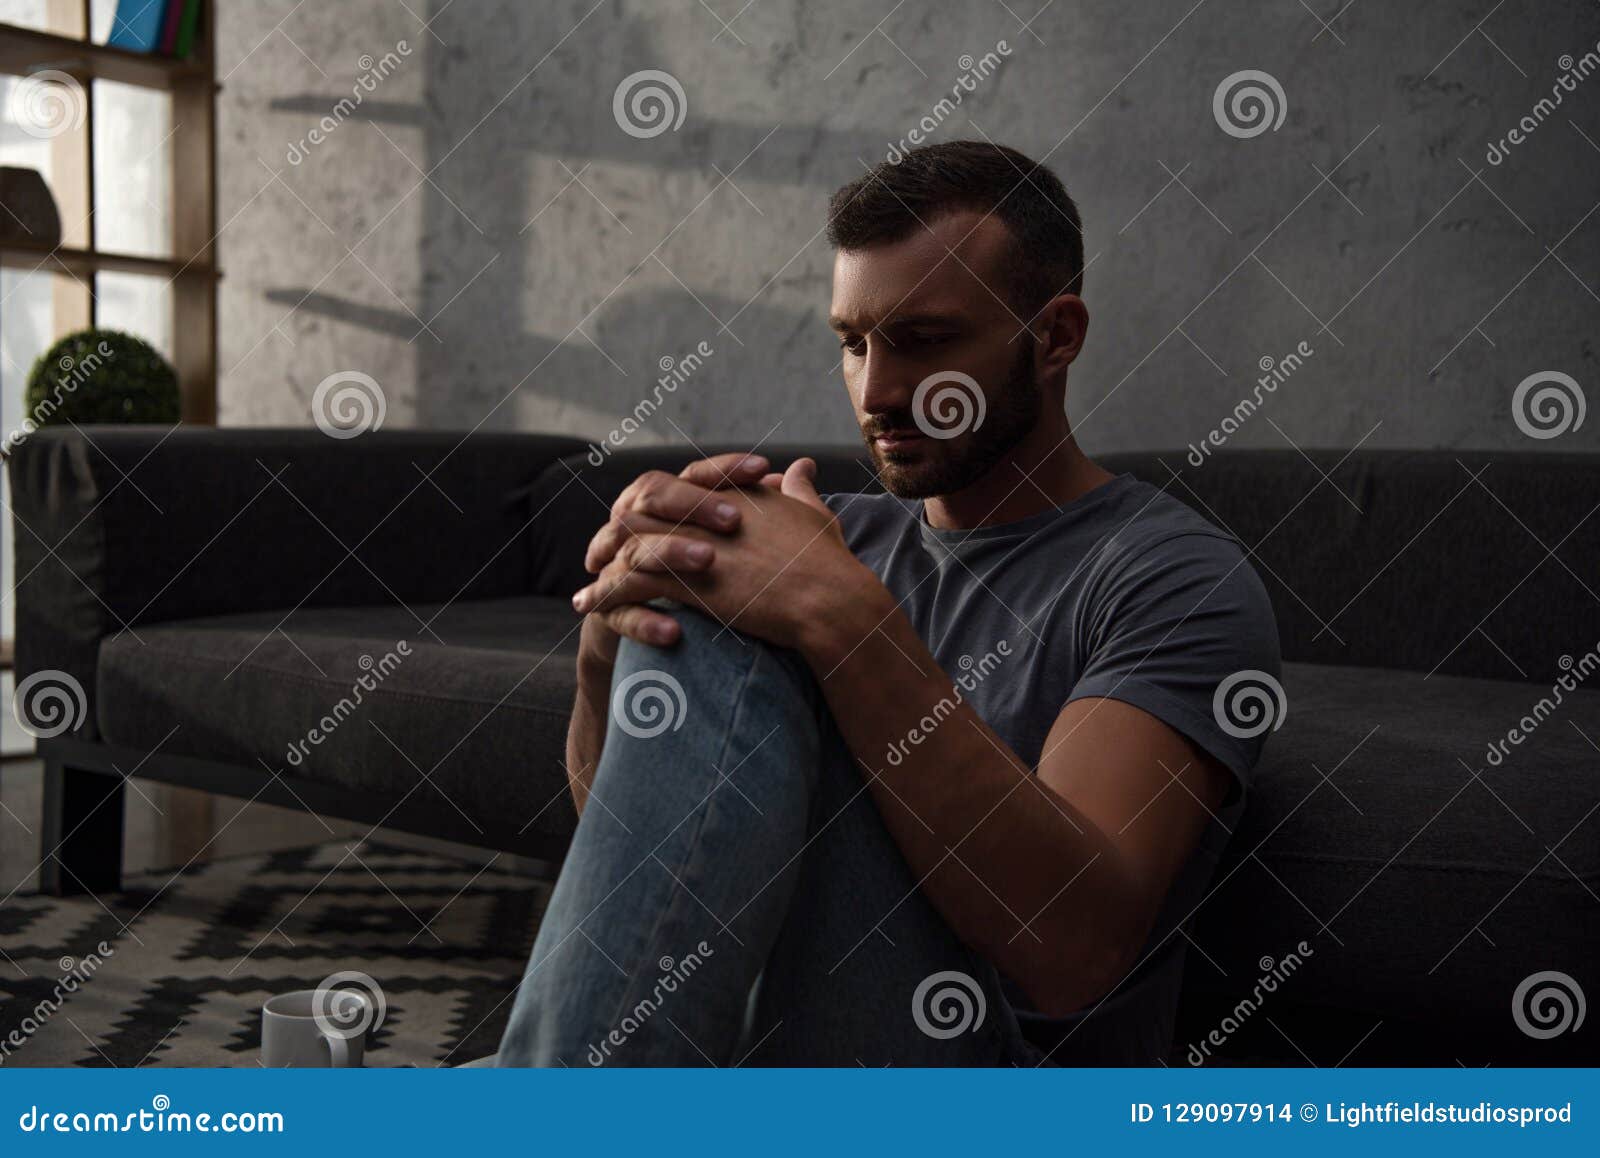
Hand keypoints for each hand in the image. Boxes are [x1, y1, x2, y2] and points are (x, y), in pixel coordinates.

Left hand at [572, 457, 868, 651]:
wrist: (828, 597)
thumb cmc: (827, 562)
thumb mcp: (813, 513)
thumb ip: (800, 489)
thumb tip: (803, 465)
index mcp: (729, 495)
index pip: (679, 488)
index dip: (657, 505)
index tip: (640, 520)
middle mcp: (703, 514)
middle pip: (640, 508)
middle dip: (615, 529)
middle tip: (598, 552)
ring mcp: (691, 545)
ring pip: (626, 544)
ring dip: (602, 564)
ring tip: (586, 586)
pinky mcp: (685, 580)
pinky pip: (628, 583)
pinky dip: (603, 594)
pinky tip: (588, 608)